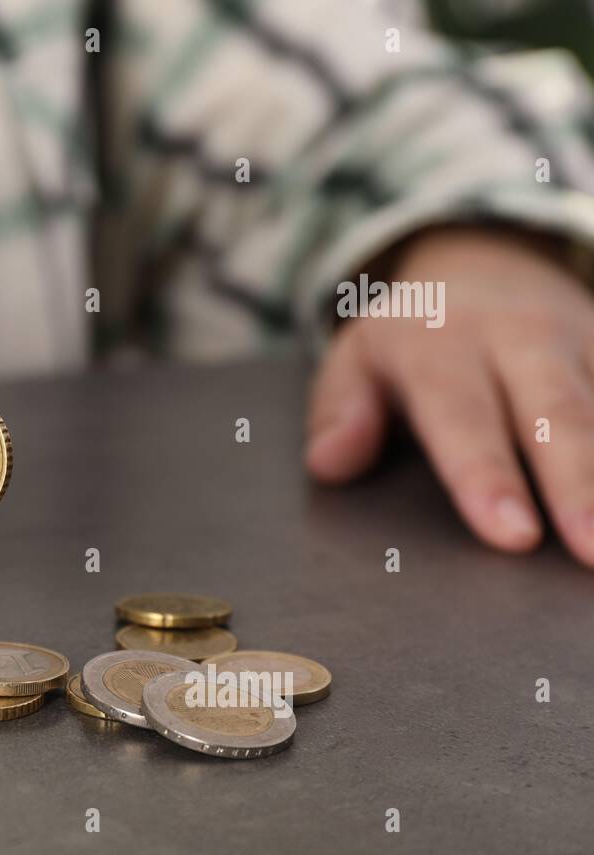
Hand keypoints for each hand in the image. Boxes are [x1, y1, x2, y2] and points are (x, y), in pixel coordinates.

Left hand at [307, 226, 593, 566]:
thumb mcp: (356, 358)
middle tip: (592, 551)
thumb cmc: (413, 336)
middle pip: (556, 414)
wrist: (483, 260)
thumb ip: (338, 410)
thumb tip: (330, 464)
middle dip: (577, 484)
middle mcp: (520, 338)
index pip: (462, 417)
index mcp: (440, 346)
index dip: (486, 477)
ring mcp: (581, 341)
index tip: (512, 536)